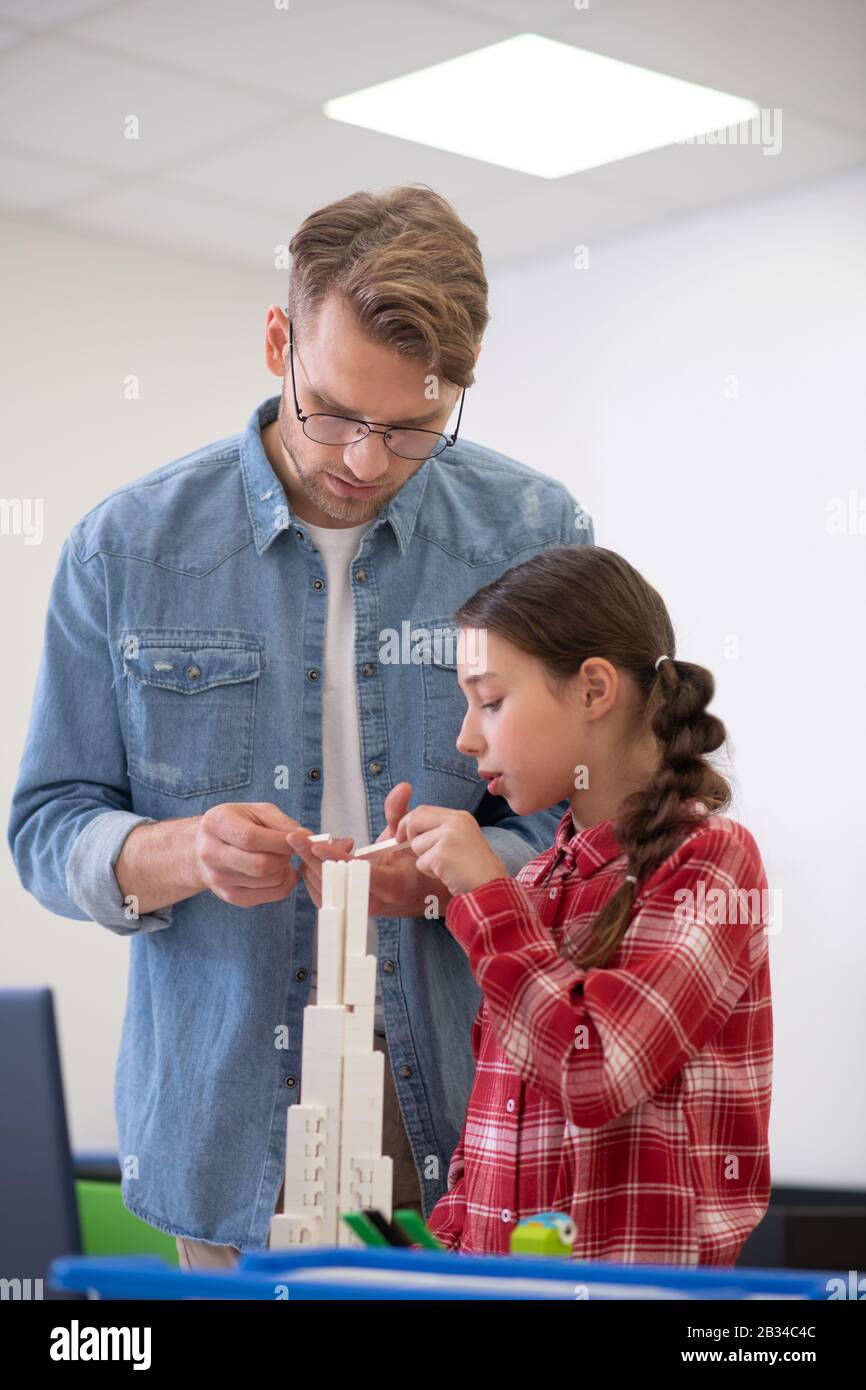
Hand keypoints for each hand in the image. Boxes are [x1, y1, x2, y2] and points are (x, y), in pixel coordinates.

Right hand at [193, 803, 302, 906]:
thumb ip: (282, 822)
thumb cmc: (239, 823)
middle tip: (289, 849)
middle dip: (284, 857)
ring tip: (281, 857)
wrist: (208, 846)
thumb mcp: (257, 811)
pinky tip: (280, 871)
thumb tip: (306, 837)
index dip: (280, 841)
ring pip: (268, 881)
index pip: (251, 839)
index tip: (296, 838)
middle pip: (260, 865)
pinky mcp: (230, 896)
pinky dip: (284, 883)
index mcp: (216, 824)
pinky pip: (270, 895)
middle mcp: (210, 853)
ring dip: (284, 869)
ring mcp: (218, 879)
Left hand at [286, 783, 456, 919]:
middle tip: (295, 837)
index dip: (336, 859)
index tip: (316, 844)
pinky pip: (321, 893)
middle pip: (333, 883)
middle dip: (310, 858)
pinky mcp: (347, 906)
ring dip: (311, 864)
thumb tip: (402, 787)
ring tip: (312, 841)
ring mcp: (358, 908)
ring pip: (322, 890)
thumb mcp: (410, 836)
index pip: (359, 874)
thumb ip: (400, 812)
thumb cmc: (415, 863)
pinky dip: (313, 873)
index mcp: (392, 885)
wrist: (420, 893)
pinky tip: (314, 854)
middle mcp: (373, 901)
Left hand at [395, 797, 508, 898]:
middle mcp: (455, 821)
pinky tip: (447, 874)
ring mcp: (450, 835)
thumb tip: (405, 828)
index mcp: (460, 817)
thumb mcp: (459, 840)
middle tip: (420, 852)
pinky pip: (421, 862)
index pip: (423, 810)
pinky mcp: (443, 853)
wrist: (491, 888)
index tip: (401, 836)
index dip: (408, 822)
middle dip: (408, 836)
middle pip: (414, 820)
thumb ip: (438, 830)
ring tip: (446, 866)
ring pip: (416, 844)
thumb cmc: (473, 870)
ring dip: (425, 860)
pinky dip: (429, 872)